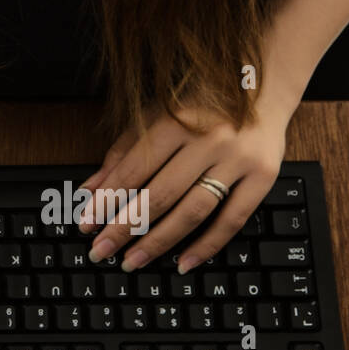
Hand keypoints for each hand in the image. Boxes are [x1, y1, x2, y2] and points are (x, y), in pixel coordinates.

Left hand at [76, 97, 291, 274]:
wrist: (262, 87)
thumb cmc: (198, 105)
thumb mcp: (155, 117)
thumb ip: (122, 152)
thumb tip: (90, 190)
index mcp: (176, 120)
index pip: (134, 169)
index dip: (106, 199)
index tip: (85, 223)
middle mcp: (207, 140)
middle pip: (160, 194)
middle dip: (125, 227)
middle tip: (100, 251)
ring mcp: (238, 159)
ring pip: (193, 211)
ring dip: (159, 242)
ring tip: (132, 262)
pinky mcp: (263, 176)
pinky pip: (232, 220)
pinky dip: (207, 245)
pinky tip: (183, 263)